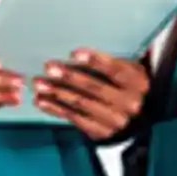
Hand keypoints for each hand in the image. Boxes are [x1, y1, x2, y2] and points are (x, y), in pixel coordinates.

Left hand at [34, 49, 149, 140]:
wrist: (137, 118)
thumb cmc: (125, 84)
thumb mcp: (127, 69)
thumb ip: (110, 60)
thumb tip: (83, 43)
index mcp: (138, 83)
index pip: (116, 70)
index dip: (95, 61)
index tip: (74, 53)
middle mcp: (130, 104)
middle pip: (96, 88)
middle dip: (70, 77)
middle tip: (49, 67)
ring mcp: (116, 121)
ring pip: (82, 104)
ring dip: (57, 93)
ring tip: (39, 84)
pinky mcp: (102, 132)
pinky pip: (75, 119)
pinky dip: (56, 109)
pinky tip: (41, 101)